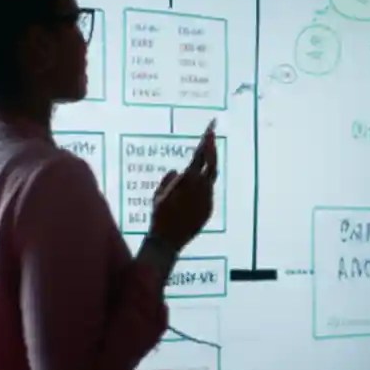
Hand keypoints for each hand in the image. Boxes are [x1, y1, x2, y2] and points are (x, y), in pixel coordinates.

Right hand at [148, 120, 218, 250]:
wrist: (168, 241)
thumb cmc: (158, 216)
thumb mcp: (158, 195)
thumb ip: (168, 181)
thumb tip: (176, 171)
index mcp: (189, 181)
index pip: (201, 157)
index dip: (206, 142)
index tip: (211, 128)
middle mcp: (202, 189)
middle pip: (212, 165)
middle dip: (211, 149)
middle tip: (211, 136)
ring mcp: (207, 200)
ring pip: (211, 179)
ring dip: (208, 167)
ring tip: (205, 155)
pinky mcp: (209, 210)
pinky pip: (208, 192)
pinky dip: (203, 184)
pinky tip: (198, 181)